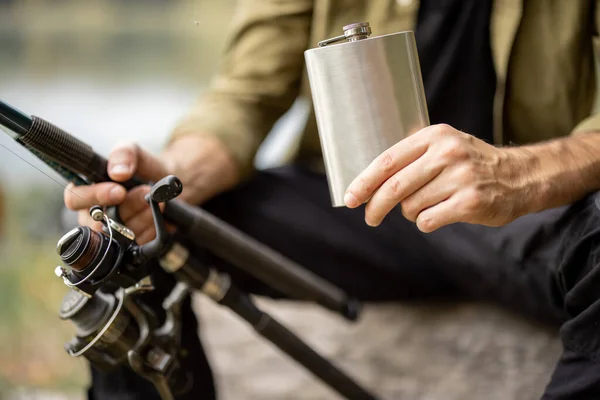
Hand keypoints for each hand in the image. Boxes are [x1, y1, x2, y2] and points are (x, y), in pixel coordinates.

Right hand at [64, 135, 239, 244]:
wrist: (169, 186)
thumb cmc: (143, 168)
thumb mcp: (134, 151)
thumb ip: (124, 153)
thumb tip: (118, 172)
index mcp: (85, 190)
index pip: (75, 198)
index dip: (95, 196)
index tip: (120, 191)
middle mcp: (93, 215)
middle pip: (100, 222)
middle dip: (129, 207)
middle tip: (146, 193)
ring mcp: (110, 233)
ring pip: (121, 235)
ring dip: (144, 217)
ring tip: (158, 201)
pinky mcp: (129, 245)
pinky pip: (138, 244)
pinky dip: (153, 229)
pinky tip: (160, 216)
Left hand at [344, 124, 535, 231]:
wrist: (519, 177)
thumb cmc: (471, 164)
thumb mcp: (443, 146)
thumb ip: (409, 158)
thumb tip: (367, 181)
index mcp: (434, 136)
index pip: (387, 160)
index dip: (364, 182)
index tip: (350, 198)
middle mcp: (447, 153)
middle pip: (394, 187)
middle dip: (375, 206)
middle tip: (370, 218)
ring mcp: (460, 178)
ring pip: (410, 207)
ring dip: (411, 212)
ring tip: (428, 204)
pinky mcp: (469, 203)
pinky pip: (427, 220)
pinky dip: (426, 222)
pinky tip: (440, 213)